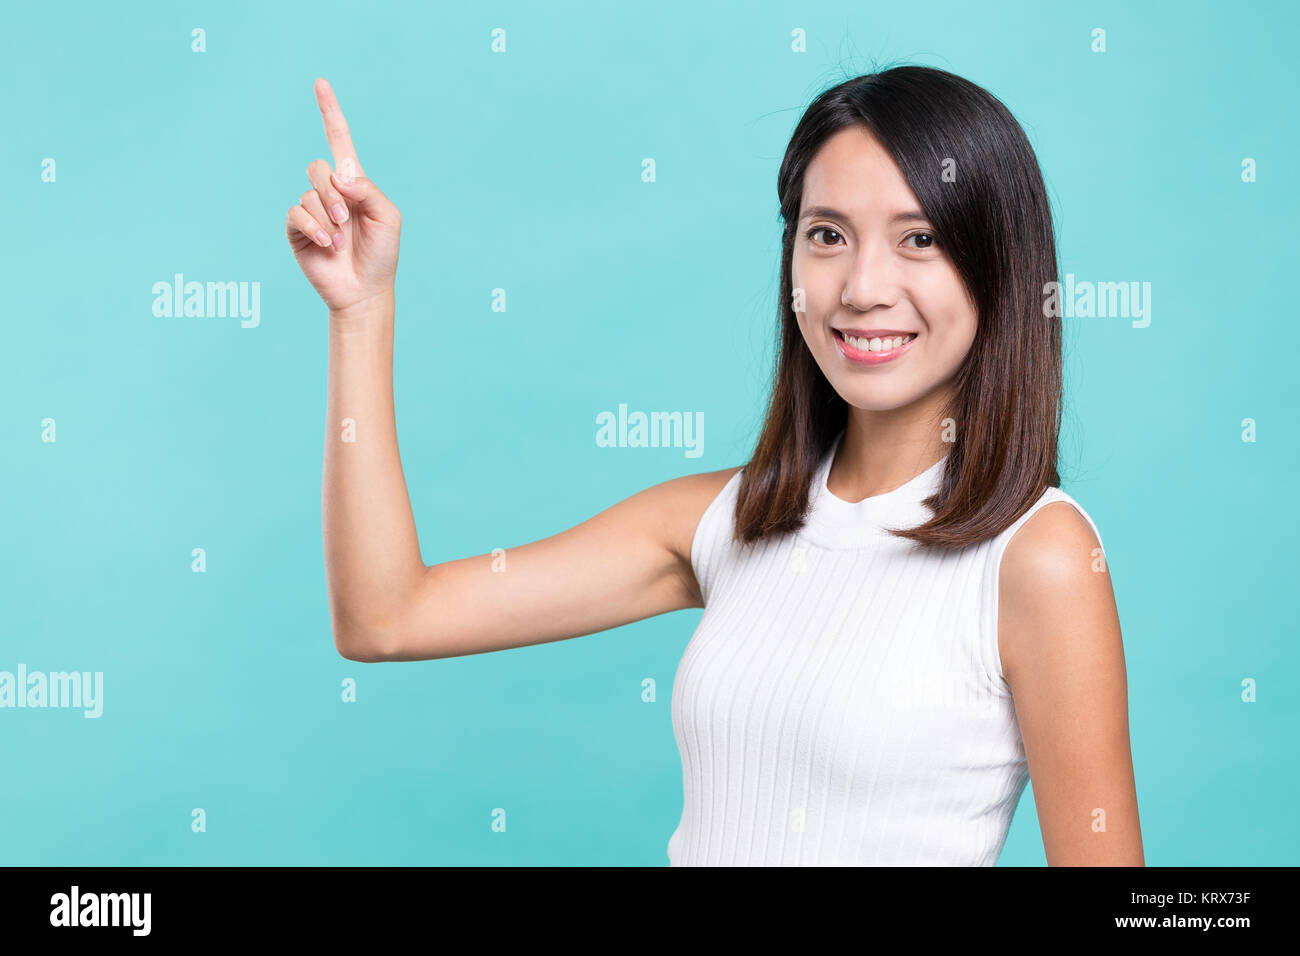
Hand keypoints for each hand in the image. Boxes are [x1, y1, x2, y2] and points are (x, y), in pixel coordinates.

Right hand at [285, 78, 401, 313]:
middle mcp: (329, 192)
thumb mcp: (388, 217)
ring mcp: (310, 210)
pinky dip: (313, 227)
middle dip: (333, 192)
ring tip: (339, 241)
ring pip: (308, 192)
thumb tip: (339, 175)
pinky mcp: (296, 230)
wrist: (365, 290)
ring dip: (327, 216)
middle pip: (318, 167)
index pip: (339, 140)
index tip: (321, 84)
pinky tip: (325, 244)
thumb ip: (368, 190)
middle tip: (346, 219)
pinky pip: (296, 213)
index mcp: (353, 183)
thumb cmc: (382, 254)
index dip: (329, 113)